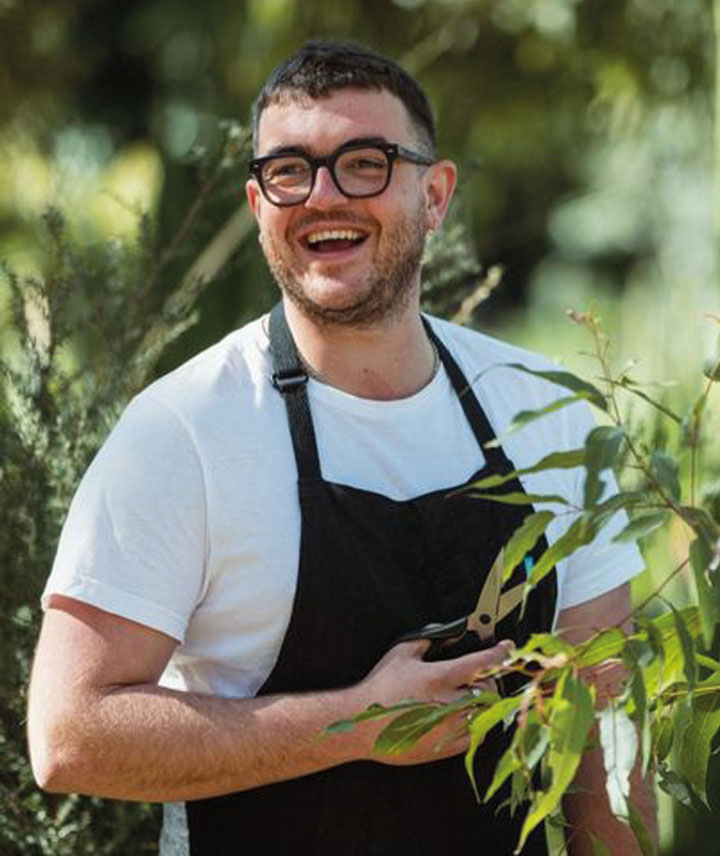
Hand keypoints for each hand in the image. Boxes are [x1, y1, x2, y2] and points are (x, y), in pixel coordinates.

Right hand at [350, 638, 513, 765]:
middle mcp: (449, 703)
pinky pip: (476, 735)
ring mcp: (450, 727)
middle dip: (491, 679)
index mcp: (439, 678)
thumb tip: (451, 632)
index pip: (482, 662)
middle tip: (484, 674)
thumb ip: (429, 639)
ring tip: (474, 693)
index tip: (507, 647)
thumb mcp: (402, 653)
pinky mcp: (447, 747)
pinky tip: (465, 714)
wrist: (363, 724)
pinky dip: (477, 722)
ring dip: (485, 701)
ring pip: (487, 713)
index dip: (500, 653)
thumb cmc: (381, 687)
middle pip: (490, 690)